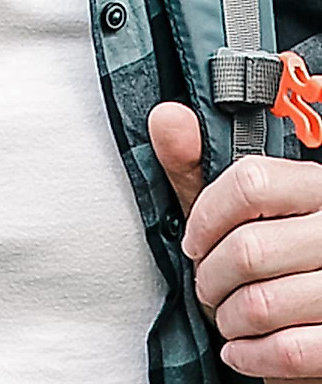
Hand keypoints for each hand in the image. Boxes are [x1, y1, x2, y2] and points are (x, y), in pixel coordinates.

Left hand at [150, 101, 321, 379]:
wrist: (316, 314)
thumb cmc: (269, 255)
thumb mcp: (232, 207)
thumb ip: (196, 166)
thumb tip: (167, 118)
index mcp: (315, 187)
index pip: (251, 183)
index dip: (206, 216)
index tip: (192, 242)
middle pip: (249, 250)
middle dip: (210, 278)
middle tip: (207, 287)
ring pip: (264, 303)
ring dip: (229, 319)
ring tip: (227, 318)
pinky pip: (290, 352)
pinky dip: (252, 356)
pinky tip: (241, 350)